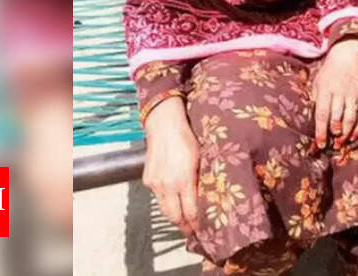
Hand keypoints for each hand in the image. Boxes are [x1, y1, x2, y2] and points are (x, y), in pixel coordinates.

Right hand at [143, 96, 199, 235]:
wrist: (164, 125)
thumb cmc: (187, 138)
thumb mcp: (202, 158)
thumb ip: (203, 179)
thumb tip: (209, 197)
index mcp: (183, 180)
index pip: (190, 212)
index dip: (196, 224)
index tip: (203, 231)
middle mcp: (167, 185)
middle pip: (175, 216)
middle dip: (184, 227)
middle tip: (194, 232)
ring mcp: (155, 184)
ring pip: (165, 209)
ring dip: (175, 217)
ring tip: (185, 222)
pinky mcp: (148, 180)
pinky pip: (158, 198)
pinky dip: (166, 203)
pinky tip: (174, 202)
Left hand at [312, 37, 357, 150]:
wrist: (347, 58)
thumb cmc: (328, 74)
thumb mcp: (316, 84)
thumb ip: (315, 102)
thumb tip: (311, 123)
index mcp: (326, 90)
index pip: (323, 114)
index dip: (321, 131)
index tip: (320, 144)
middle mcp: (341, 93)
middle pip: (338, 117)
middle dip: (334, 134)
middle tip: (331, 145)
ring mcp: (354, 95)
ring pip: (352, 118)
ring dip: (346, 134)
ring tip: (340, 143)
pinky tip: (354, 136)